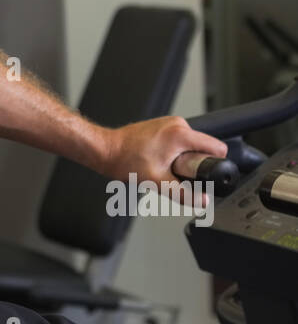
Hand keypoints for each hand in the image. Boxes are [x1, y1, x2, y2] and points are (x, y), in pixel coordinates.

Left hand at [99, 116, 228, 206]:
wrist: (106, 150)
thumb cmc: (125, 160)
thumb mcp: (158, 182)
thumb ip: (184, 194)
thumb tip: (203, 201)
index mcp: (180, 134)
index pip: (217, 147)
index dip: (217, 163)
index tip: (206, 175)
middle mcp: (178, 124)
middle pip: (204, 148)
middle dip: (196, 164)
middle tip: (175, 173)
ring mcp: (170, 123)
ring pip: (191, 145)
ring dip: (184, 159)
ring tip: (164, 166)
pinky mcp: (163, 126)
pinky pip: (180, 141)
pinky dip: (175, 153)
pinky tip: (159, 160)